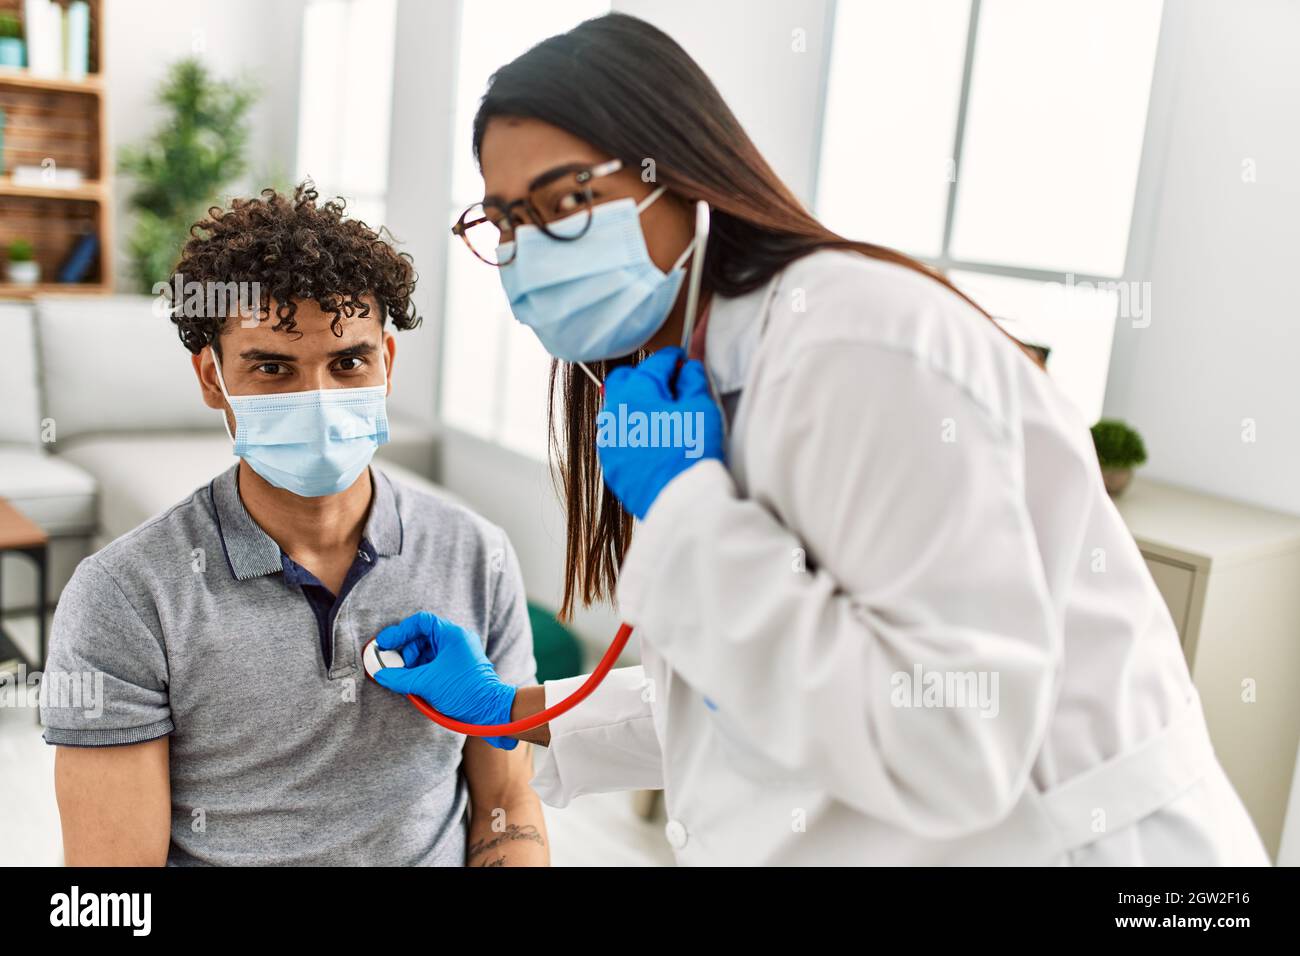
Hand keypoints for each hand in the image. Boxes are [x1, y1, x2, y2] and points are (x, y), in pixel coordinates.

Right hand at [373, 611, 518, 749]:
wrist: (490, 711)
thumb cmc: (464, 692)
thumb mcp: (427, 683)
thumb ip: (400, 677)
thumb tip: (381, 674)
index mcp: (452, 635)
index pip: (421, 622)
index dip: (400, 632)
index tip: (385, 644)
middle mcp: (457, 640)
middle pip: (423, 636)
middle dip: (406, 651)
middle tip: (396, 665)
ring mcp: (459, 653)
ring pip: (428, 650)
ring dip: (413, 662)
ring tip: (407, 677)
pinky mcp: (459, 666)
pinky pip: (435, 661)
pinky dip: (423, 669)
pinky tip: (415, 682)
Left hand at [598, 346, 723, 519]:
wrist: (679, 501)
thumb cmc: (691, 451)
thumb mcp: (701, 408)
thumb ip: (693, 380)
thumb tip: (688, 368)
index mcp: (634, 392)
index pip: (655, 363)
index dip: (673, 360)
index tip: (683, 363)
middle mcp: (613, 413)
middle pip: (625, 381)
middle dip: (647, 378)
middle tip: (672, 389)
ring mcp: (608, 440)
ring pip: (619, 410)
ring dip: (638, 407)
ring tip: (664, 418)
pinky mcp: (610, 465)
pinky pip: (619, 437)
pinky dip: (634, 433)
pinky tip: (654, 442)